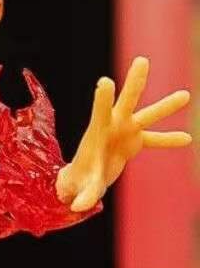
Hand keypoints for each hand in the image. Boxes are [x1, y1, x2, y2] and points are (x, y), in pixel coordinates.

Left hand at [56, 57, 190, 211]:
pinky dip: (169, 140)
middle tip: (142, 60)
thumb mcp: (81, 189)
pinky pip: (156, 139)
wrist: (84, 178)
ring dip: (165, 107)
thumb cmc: (79, 180)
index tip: (105, 82)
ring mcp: (126, 131)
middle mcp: (112, 126)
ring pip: (147, 115)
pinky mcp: (135, 140)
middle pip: (125, 102)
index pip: (99, 113)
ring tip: (186, 96)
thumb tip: (79, 208)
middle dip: (134, 82)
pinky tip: (188, 139)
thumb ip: (83, 196)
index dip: (103, 99)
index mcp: (96, 133)